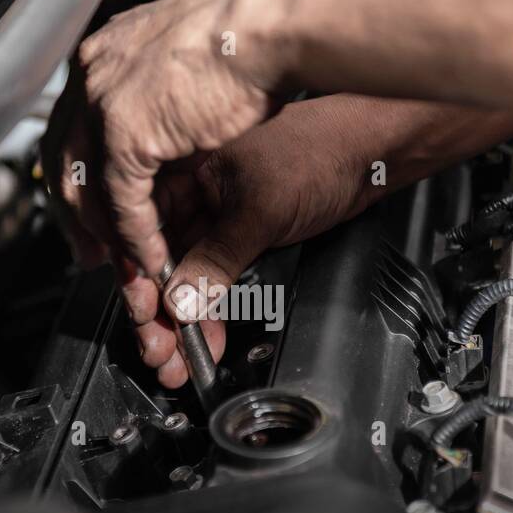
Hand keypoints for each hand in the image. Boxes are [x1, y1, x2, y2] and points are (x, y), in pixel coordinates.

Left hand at [44, 0, 293, 302]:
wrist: (272, 21)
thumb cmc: (253, 34)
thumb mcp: (191, 62)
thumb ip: (167, 97)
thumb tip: (168, 128)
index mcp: (107, 50)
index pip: (71, 127)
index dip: (79, 177)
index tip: (91, 211)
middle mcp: (94, 72)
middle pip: (63, 160)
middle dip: (77, 218)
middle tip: (92, 255)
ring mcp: (102, 100)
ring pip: (87, 188)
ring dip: (111, 238)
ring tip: (133, 267)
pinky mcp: (124, 131)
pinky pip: (120, 201)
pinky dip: (137, 238)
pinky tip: (155, 257)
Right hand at [131, 99, 383, 387]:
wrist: (372, 153)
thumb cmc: (321, 151)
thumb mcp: (260, 211)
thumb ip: (217, 259)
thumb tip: (181, 301)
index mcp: (185, 174)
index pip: (145, 234)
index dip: (140, 280)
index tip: (145, 318)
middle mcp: (195, 199)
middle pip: (160, 265)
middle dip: (157, 315)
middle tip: (160, 353)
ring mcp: (220, 222)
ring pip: (187, 280)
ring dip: (181, 324)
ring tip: (178, 361)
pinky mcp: (245, 241)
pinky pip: (217, 283)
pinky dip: (210, 313)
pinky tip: (206, 339)